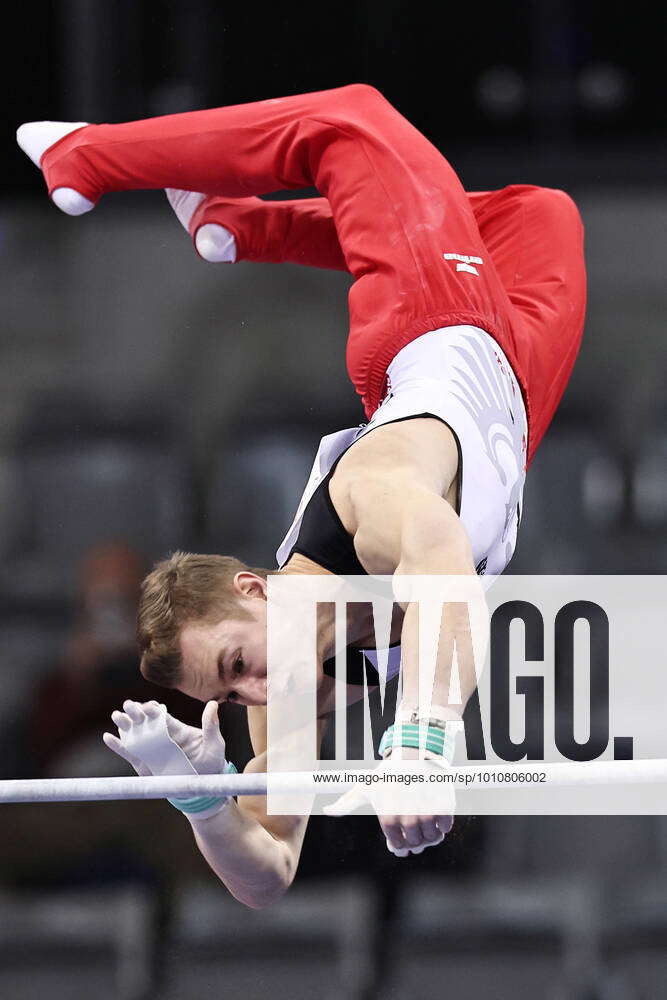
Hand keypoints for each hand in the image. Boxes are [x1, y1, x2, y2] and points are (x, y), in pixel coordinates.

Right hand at [103, 699, 227, 777]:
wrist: (202, 786)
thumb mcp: (214, 744)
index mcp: (176, 729)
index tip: (148, 706)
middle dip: (136, 711)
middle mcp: (161, 736)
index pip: (162, 716)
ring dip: (124, 725)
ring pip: (134, 734)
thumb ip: (211, 725)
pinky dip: (118, 746)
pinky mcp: (143, 764)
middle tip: (127, 705)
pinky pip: (129, 753)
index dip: (153, 709)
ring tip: (116, 715)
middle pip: (145, 720)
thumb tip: (213, 704)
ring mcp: (151, 749)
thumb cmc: (211, 762)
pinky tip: (108, 737)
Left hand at [323, 754, 454, 856]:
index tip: (403, 841)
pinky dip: (443, 826)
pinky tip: (437, 817)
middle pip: (416, 843)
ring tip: (427, 827)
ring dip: (431, 836)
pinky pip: (446, 826)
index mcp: (389, 817)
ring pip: (432, 837)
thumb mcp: (364, 787)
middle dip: (416, 841)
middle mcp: (408, 818)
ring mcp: (428, 812)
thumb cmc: (388, 773)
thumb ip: (346, 803)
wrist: (414, 752)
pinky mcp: (445, 805)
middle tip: (416, 833)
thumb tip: (326, 811)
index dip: (401, 845)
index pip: (398, 844)